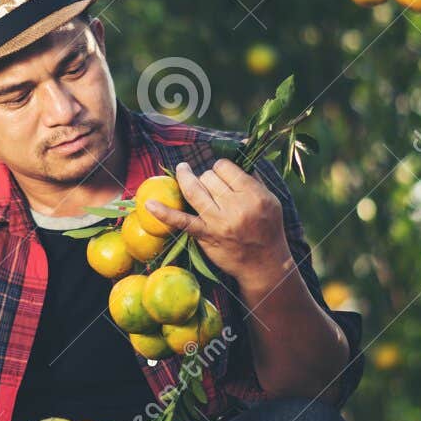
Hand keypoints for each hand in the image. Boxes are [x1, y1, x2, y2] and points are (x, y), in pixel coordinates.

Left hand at [145, 159, 290, 290]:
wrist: (264, 263)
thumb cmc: (268, 229)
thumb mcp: (270, 200)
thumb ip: (253, 179)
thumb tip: (237, 156)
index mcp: (254, 195)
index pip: (225, 168)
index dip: (220, 168)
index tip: (222, 175)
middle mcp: (236, 207)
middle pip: (208, 177)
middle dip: (207, 177)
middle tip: (212, 186)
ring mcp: (219, 222)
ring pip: (195, 190)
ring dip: (186, 178)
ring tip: (182, 171)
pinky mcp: (206, 235)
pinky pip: (182, 221)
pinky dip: (164, 213)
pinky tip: (150, 204)